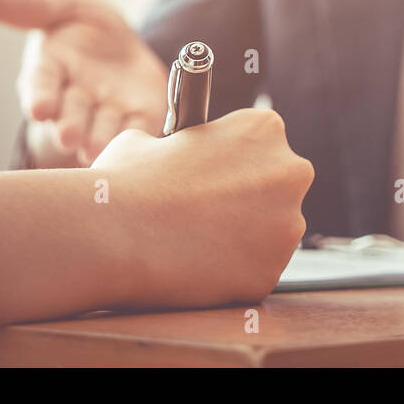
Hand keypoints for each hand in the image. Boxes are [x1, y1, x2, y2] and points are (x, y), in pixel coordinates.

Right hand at [0, 0, 168, 165]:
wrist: (125, 46)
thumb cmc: (83, 27)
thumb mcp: (59, 7)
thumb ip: (23, 6)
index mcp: (49, 70)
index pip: (40, 84)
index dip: (39, 96)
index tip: (38, 109)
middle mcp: (75, 97)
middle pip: (70, 113)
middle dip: (69, 126)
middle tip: (69, 138)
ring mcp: (107, 110)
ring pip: (102, 128)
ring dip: (99, 140)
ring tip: (96, 150)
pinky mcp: (139, 116)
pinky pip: (140, 128)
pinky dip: (139, 136)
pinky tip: (141, 143)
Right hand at [93, 109, 314, 307]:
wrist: (113, 236)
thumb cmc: (126, 181)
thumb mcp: (151, 140)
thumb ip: (179, 145)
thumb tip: (168, 153)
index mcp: (264, 129)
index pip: (261, 143)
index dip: (234, 160)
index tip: (212, 174)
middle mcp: (290, 172)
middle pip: (278, 188)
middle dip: (250, 199)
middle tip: (208, 212)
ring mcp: (286, 227)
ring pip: (271, 234)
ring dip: (244, 238)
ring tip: (196, 242)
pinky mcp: (269, 273)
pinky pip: (254, 273)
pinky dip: (231, 274)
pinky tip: (198, 268)